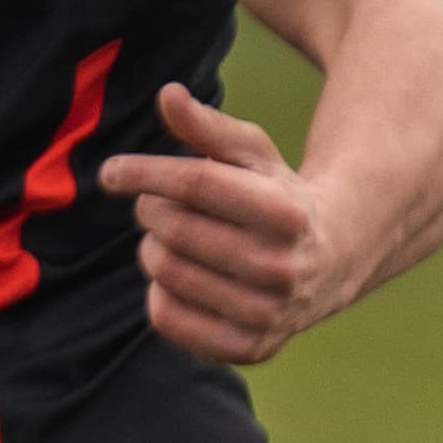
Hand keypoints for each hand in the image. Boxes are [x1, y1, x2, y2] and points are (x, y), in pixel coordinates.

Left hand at [99, 81, 347, 363]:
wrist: (330, 261)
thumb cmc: (276, 196)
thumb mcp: (252, 155)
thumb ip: (207, 127)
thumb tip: (166, 94)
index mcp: (287, 211)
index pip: (195, 186)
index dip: (144, 173)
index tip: (111, 172)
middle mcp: (282, 267)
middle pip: (175, 230)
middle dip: (151, 211)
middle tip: (156, 207)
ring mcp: (267, 313)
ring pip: (166, 273)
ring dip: (152, 250)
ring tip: (169, 240)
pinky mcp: (249, 348)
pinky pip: (167, 318)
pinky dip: (159, 293)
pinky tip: (177, 277)